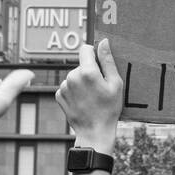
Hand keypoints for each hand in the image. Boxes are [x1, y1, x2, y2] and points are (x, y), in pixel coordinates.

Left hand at [56, 39, 122, 154]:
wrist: (94, 132)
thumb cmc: (109, 109)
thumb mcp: (115, 84)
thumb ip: (108, 61)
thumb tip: (103, 42)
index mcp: (87, 71)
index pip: (86, 49)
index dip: (94, 54)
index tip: (100, 65)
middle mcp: (72, 76)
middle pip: (81, 65)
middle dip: (89, 71)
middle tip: (99, 88)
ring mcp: (64, 86)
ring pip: (74, 76)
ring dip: (82, 82)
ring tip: (91, 97)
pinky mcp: (59, 95)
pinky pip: (68, 86)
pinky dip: (75, 91)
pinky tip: (83, 102)